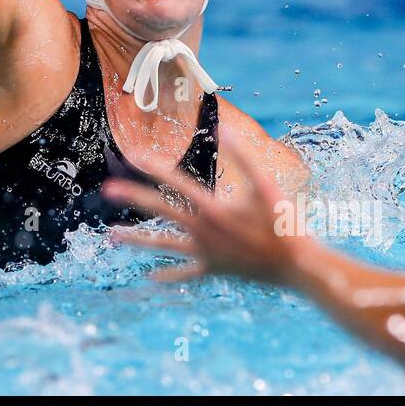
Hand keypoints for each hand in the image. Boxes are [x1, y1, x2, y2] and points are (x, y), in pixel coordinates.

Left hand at [103, 163, 309, 286]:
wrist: (297, 266)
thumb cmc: (283, 222)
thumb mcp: (265, 184)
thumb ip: (243, 155)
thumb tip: (224, 129)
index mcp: (211, 208)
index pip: (175, 182)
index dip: (153, 166)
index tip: (134, 155)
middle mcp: (202, 231)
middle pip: (160, 211)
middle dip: (132, 197)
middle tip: (106, 189)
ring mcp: (205, 253)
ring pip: (163, 246)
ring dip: (136, 240)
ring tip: (112, 236)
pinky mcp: (213, 269)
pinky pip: (186, 273)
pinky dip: (169, 275)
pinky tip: (152, 276)